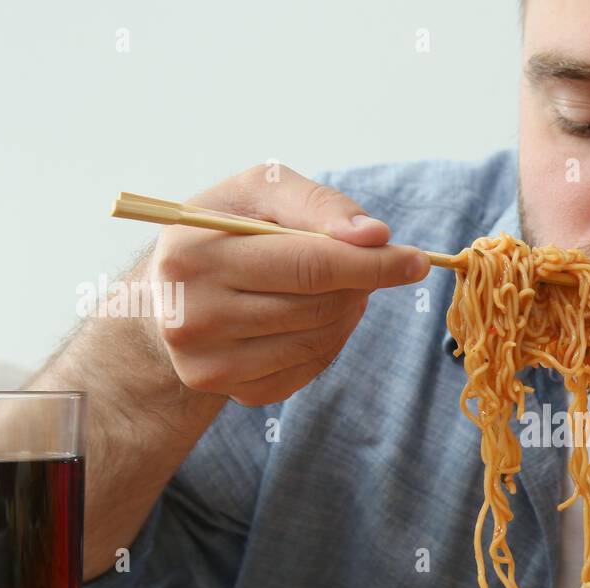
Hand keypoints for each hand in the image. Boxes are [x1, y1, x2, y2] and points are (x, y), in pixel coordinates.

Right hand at [149, 164, 430, 405]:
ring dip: (347, 311)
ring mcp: (211, 365)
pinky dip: (329, 341)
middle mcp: (192, 317)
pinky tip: (315, 317)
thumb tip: (375, 236)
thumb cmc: (225, 228)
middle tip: (366, 265)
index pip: (309, 265)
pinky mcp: (235, 393)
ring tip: (337, 286)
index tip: (416, 261)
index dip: (371, 264)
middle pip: (320, 306)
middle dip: (359, 283)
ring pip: (320, 340)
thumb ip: (317, 204)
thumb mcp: (258, 192)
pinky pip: (311, 368)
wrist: (172, 291)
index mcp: (191, 256)